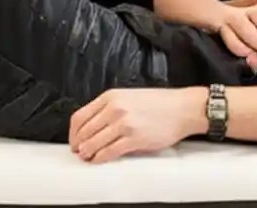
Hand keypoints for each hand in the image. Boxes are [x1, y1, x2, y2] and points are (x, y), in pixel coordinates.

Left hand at [68, 87, 204, 163]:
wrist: (183, 108)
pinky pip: (109, 152)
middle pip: (84, 131)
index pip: (80, 116)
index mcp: (111, 96)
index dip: (73, 132)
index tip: (74, 139)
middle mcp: (115, 109)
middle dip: (78, 145)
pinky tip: (99, 160)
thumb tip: (93, 126)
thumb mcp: (129, 96)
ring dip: (87, 153)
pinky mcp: (134, 138)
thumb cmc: (161, 103)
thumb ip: (110, 108)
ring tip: (87, 157)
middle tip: (78, 152)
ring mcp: (124, 124)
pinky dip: (100, 158)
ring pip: (94, 143)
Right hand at [217, 0, 256, 73]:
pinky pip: (235, 41)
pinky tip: (245, 54)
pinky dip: (241, 50)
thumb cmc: (240, 26)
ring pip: (251, 31)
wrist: (209, 13)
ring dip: (256, 43)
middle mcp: (253, 10)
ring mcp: (237, 16)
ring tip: (256, 48)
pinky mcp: (222, 24)